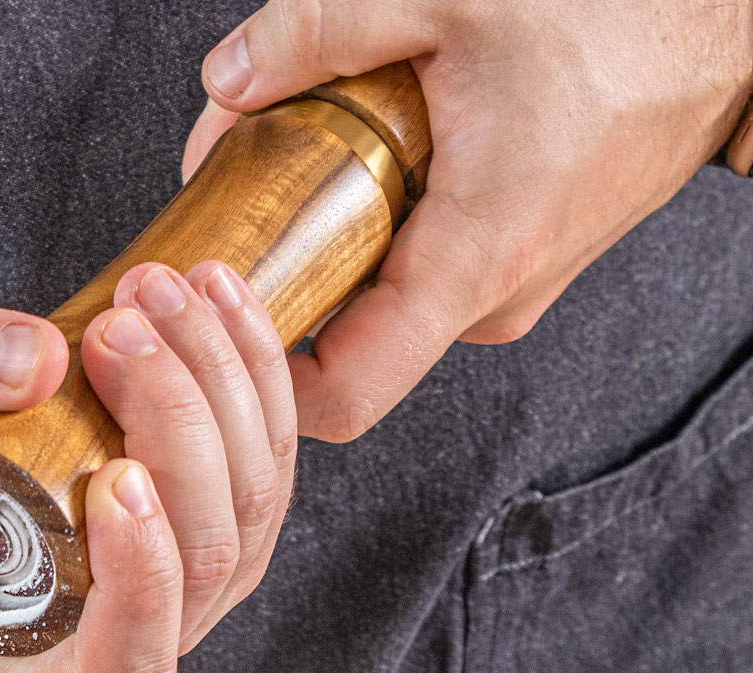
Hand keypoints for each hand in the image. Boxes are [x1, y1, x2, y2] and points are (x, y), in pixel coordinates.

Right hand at [0, 262, 293, 672]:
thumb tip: (39, 358)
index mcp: (22, 662)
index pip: (116, 664)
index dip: (141, 580)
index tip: (117, 472)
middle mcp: (114, 643)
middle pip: (201, 562)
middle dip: (180, 427)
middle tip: (120, 326)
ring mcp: (182, 589)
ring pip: (251, 506)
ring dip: (224, 383)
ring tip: (164, 289)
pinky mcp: (217, 521)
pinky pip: (269, 460)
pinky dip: (253, 370)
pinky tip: (215, 295)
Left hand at [184, 0, 752, 441]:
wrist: (727, 23)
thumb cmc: (618, 16)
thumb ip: (322, 30)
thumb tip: (227, 79)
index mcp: (474, 259)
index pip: (345, 396)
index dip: (260, 380)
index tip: (210, 317)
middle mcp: (493, 296)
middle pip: (342, 338)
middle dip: (273, 276)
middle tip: (222, 203)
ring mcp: (510, 285)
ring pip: (381, 296)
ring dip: (322, 240)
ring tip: (288, 156)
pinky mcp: (518, 257)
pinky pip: (421, 266)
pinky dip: (374, 222)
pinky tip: (357, 155)